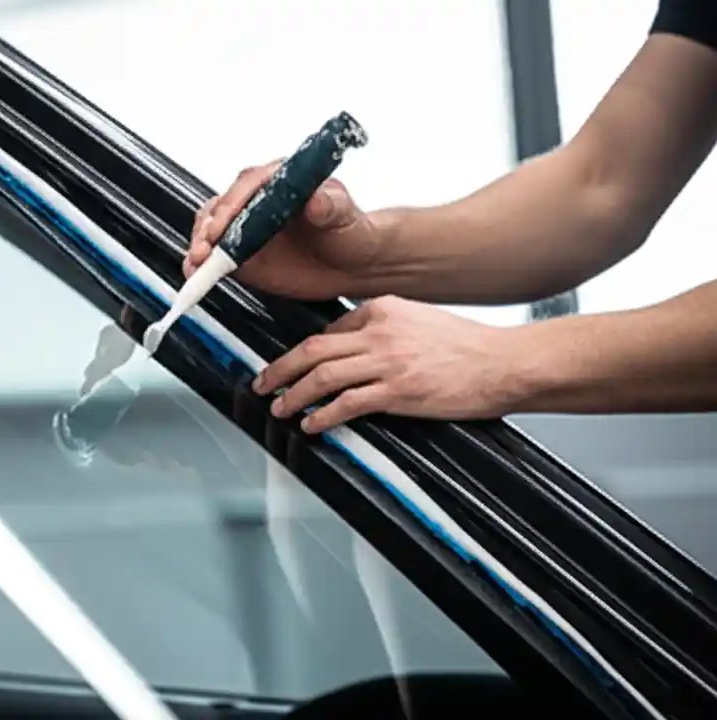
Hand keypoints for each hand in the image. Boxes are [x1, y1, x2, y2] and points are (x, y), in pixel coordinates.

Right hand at [186, 161, 384, 299]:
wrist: (353, 265)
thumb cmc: (351, 231)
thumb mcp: (346, 216)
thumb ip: (332, 205)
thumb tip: (317, 197)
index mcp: (280, 179)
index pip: (247, 185)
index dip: (232, 206)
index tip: (222, 226)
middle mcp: (256, 200)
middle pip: (221, 206)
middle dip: (209, 227)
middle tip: (205, 248)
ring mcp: (245, 227)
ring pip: (211, 230)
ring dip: (200, 246)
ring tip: (196, 264)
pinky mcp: (241, 254)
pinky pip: (215, 257)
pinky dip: (201, 266)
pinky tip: (195, 275)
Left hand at [251, 296, 522, 432]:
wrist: (507, 363)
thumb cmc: (469, 347)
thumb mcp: (420, 321)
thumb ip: (385, 329)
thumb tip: (352, 349)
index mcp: (383, 309)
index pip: (328, 331)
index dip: (302, 354)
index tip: (288, 368)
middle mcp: (380, 331)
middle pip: (312, 350)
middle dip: (279, 370)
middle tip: (262, 384)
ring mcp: (388, 361)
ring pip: (322, 377)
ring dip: (294, 395)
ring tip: (281, 408)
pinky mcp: (399, 391)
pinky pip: (347, 404)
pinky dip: (323, 415)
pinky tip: (313, 424)